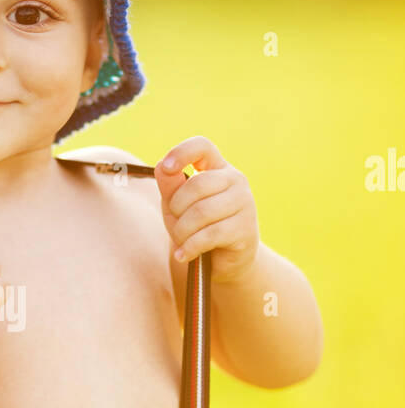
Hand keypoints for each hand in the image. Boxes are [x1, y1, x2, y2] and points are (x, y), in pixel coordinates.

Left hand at [154, 136, 259, 284]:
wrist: (223, 261)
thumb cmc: (198, 227)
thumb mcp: (177, 205)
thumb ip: (170, 186)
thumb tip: (162, 167)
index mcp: (218, 168)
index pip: (202, 147)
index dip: (182, 152)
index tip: (166, 167)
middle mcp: (235, 181)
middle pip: (197, 185)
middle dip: (176, 209)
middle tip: (175, 224)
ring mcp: (244, 204)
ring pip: (201, 212)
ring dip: (182, 232)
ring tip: (180, 242)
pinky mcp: (245, 229)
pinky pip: (209, 235)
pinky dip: (189, 247)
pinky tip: (183, 254)